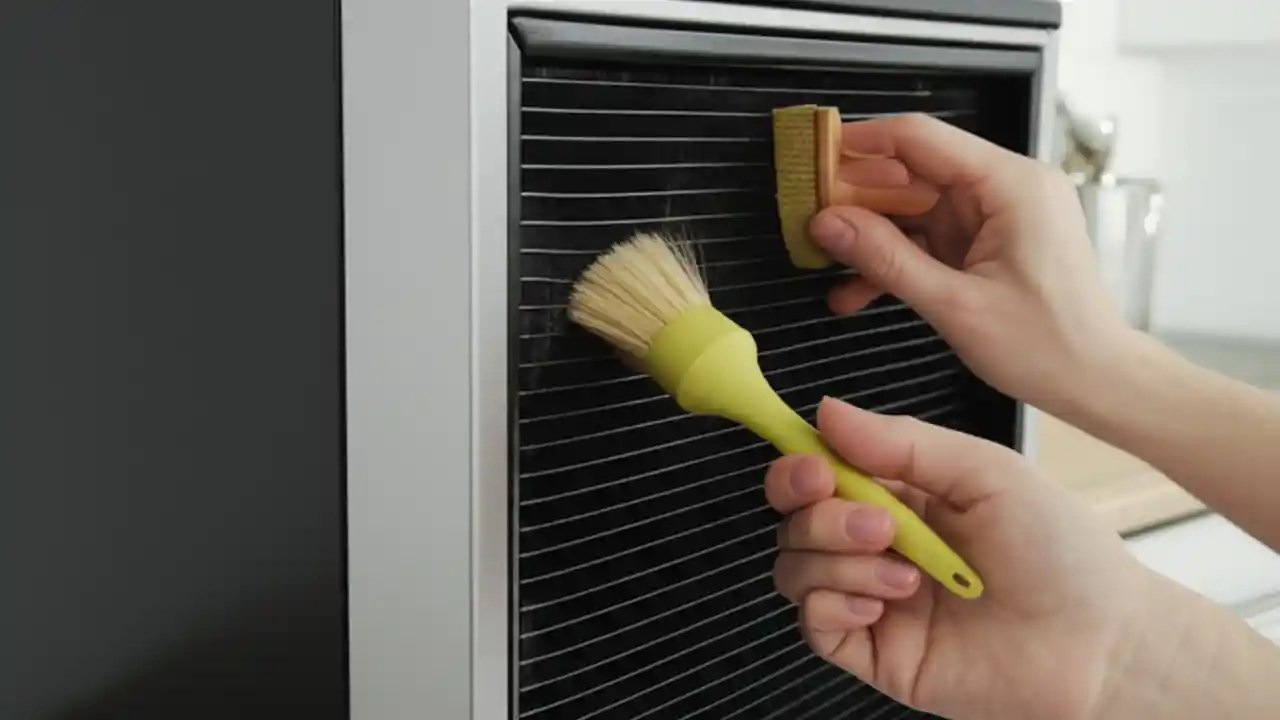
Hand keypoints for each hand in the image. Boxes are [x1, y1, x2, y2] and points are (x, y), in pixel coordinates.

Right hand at [767, 396, 1151, 719]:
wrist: (1102, 646)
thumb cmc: (1063, 554)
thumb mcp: (986, 473)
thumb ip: (902, 442)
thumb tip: (825, 411)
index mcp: (902, 496)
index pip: (819, 473)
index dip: (801, 467)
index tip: (811, 466)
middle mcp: (879, 545)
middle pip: (797, 520)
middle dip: (820, 515)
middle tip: (880, 524)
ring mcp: (874, 599)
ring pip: (796, 568)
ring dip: (839, 562)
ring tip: (907, 575)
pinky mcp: (875, 653)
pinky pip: (814, 624)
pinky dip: (834, 604)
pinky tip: (885, 604)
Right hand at [809, 114, 1131, 410]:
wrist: (1097, 381)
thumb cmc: (1048, 345)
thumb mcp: (954, 305)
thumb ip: (885, 259)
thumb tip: (827, 223)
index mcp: (1011, 184)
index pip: (920, 139)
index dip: (861, 144)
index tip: (814, 158)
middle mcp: (1006, 187)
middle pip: (911, 173)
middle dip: (857, 199)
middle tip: (808, 222)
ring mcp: (997, 215)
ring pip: (913, 209)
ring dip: (871, 238)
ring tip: (824, 264)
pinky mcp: (988, 242)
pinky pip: (928, 239)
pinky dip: (895, 260)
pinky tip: (856, 290)